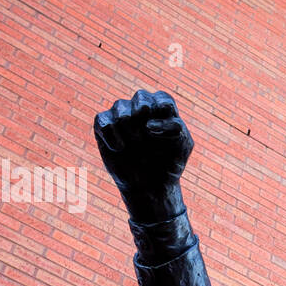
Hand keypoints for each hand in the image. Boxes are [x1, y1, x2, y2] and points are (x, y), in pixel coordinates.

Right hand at [93, 89, 193, 222]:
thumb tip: (148, 125)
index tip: (167, 140)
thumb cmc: (168, 162)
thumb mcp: (182, 145)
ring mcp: (121, 114)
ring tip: (135, 145)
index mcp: (162, 107)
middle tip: (147, 141)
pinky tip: (120, 149)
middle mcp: (141, 106)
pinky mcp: (104, 125)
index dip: (164, 121)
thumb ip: (175, 127)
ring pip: (120, 106)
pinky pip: (103, 120)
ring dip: (130, 130)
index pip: (163, 100)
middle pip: (142, 99)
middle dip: (146, 122)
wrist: (149, 186)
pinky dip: (112, 136)